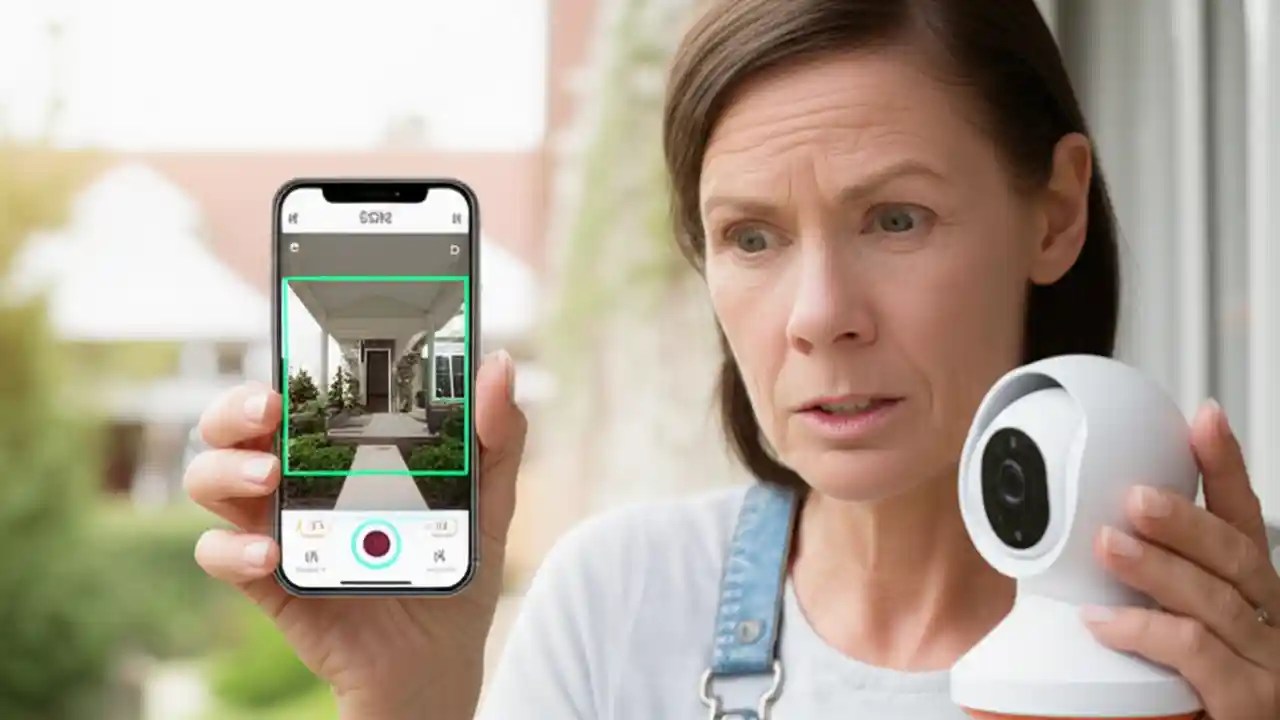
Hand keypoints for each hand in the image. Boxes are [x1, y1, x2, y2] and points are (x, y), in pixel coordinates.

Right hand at [186, 350, 526, 719]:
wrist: (435, 658)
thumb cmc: (451, 569)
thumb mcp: (488, 501)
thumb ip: (496, 437)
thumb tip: (498, 364)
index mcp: (342, 447)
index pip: (299, 390)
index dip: (285, 362)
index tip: (299, 340)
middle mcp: (297, 477)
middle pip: (234, 425)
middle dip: (236, 406)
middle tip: (271, 407)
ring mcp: (276, 524)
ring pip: (210, 478)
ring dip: (226, 468)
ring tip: (270, 476)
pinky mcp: (264, 578)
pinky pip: (218, 554)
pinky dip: (232, 549)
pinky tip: (273, 553)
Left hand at [1083, 400, 1279, 719]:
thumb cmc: (1193, 697)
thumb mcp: (1180, 631)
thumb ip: (1152, 591)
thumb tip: (1094, 543)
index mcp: (1254, 599)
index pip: (1245, 521)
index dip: (1226, 468)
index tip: (1204, 418)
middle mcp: (1271, 624)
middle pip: (1236, 555)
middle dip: (1184, 519)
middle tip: (1133, 496)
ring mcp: (1268, 666)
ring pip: (1214, 599)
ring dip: (1157, 566)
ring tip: (1106, 544)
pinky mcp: (1249, 704)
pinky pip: (1196, 652)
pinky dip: (1146, 630)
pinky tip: (1103, 620)